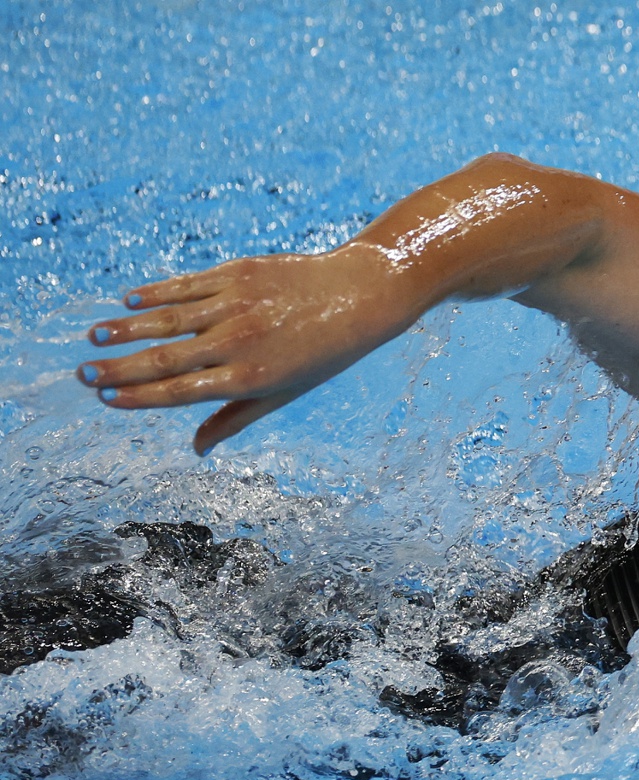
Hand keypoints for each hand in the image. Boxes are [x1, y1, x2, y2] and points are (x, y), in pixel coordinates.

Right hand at [80, 246, 415, 454]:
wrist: (359, 296)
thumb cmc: (321, 354)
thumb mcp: (284, 393)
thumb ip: (235, 418)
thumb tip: (196, 449)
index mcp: (249, 377)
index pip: (180, 390)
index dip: (138, 395)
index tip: (105, 397)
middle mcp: (238, 341)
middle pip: (165, 357)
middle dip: (119, 367)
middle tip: (81, 373)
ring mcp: (235, 303)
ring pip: (168, 318)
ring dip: (126, 328)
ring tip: (95, 337)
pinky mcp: (237, 272)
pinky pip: (186, 285)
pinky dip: (155, 292)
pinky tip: (128, 300)